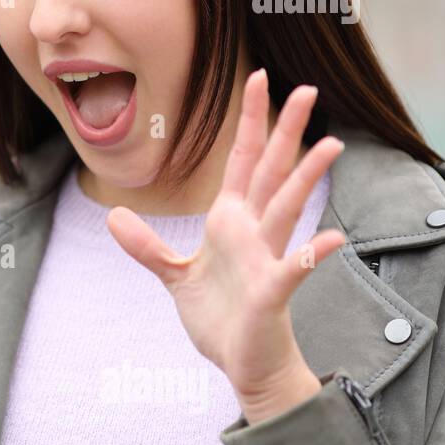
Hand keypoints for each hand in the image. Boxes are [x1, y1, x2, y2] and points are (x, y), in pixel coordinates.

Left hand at [105, 68, 345, 423]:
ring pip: (288, 210)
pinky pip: (294, 270)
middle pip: (272, 172)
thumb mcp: (174, 276)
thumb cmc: (220, 319)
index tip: (259, 79)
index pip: (243, 162)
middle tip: (308, 90)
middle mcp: (254, 234)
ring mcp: (267, 260)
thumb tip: (113, 216)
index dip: (250, 122)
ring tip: (331, 145)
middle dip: (286, 132)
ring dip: (307, 178)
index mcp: (232, 222)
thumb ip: (147, 246)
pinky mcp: (273, 294)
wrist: (243, 365)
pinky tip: (330, 240)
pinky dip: (311, 255)